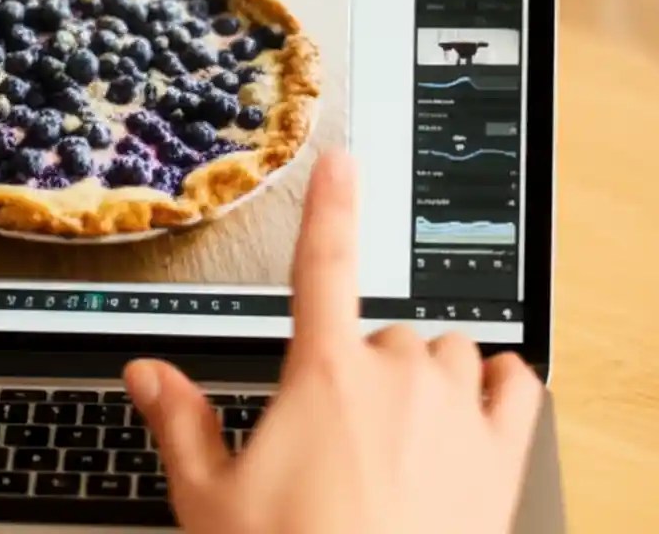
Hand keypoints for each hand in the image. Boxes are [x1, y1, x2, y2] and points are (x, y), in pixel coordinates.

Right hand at [124, 151, 542, 533]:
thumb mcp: (211, 496)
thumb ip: (178, 422)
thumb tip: (144, 372)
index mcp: (323, 375)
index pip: (324, 266)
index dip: (330, 207)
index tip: (342, 161)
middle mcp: (397, 378)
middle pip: (382, 331)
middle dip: (360, 368)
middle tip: (334, 432)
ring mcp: (456, 412)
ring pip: (444, 350)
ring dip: (422, 375)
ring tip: (396, 431)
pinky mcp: (501, 454)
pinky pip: (514, 383)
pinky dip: (495, 384)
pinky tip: (475, 405)